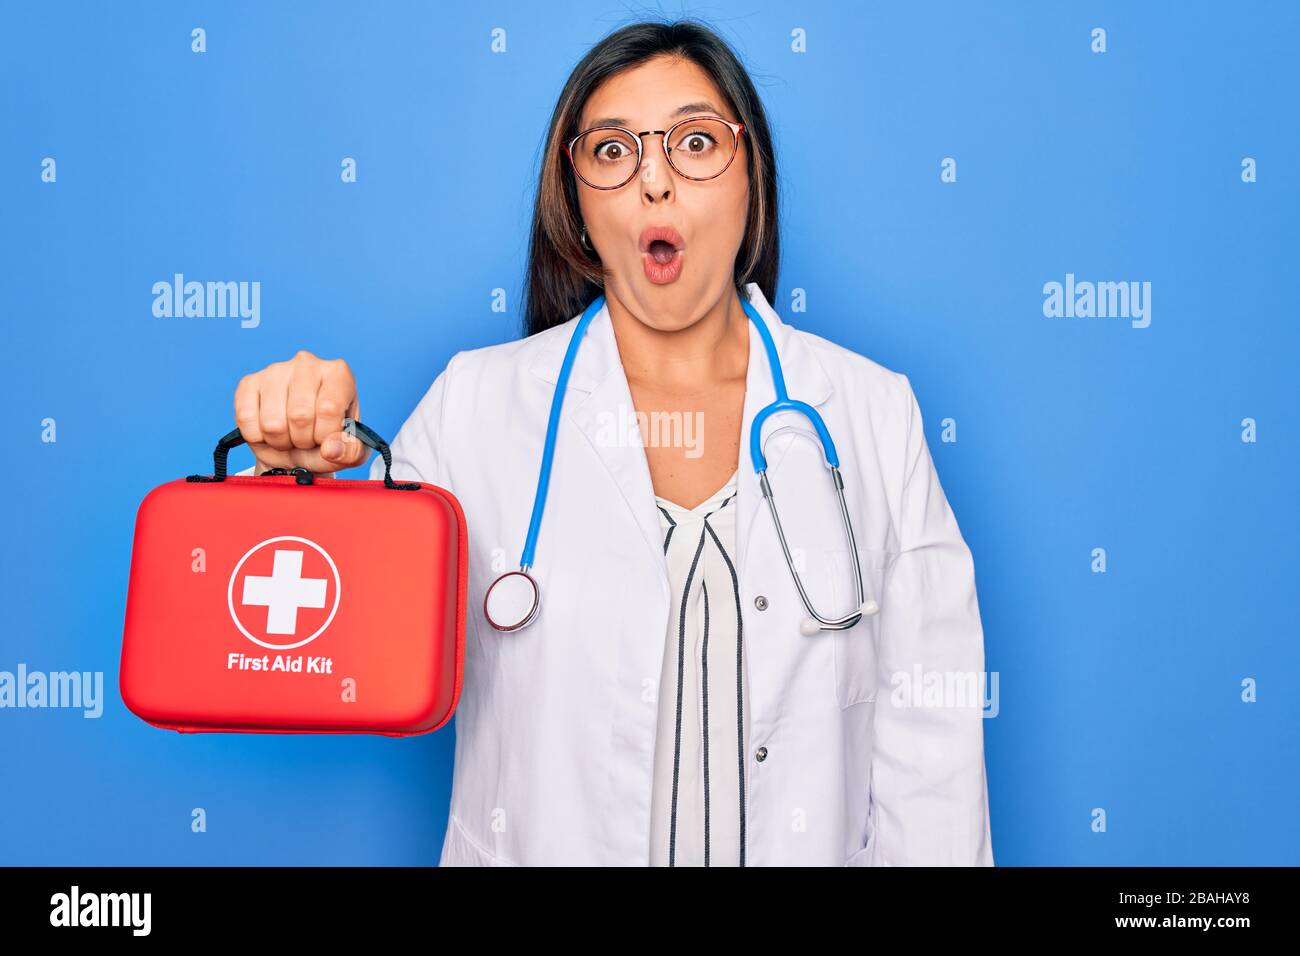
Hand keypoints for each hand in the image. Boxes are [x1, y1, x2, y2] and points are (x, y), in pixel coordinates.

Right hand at [233, 350, 368, 475]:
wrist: (296, 445)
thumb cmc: (326, 441)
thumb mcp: (348, 451)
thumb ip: (349, 452)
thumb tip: (331, 449)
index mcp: (338, 374)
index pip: (329, 408)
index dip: (325, 435)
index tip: (326, 440)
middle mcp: (307, 364)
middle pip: (300, 415)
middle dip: (302, 440)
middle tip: (306, 440)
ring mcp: (275, 370)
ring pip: (272, 422)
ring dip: (280, 441)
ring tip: (289, 436)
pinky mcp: (248, 382)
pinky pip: (246, 418)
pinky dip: (257, 437)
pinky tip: (268, 431)